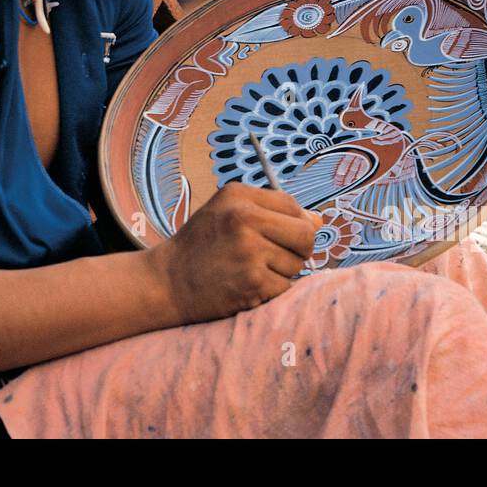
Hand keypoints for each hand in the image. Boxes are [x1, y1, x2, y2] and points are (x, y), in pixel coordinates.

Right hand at [147, 181, 322, 324]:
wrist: (168, 281)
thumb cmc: (202, 244)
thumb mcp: (227, 211)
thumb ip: (271, 210)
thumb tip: (318, 221)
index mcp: (239, 197)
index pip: (293, 206)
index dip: (296, 223)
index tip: (283, 235)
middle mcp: (244, 219)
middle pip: (306, 234)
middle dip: (300, 248)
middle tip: (279, 255)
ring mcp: (249, 252)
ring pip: (297, 264)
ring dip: (282, 271)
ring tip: (252, 269)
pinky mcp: (252, 283)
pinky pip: (285, 287)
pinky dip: (271, 290)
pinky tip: (247, 284)